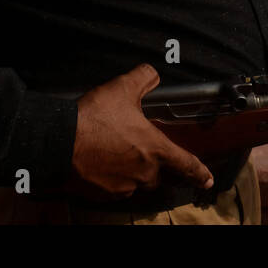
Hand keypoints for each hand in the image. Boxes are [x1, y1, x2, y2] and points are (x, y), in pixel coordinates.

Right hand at [68, 64, 214, 200]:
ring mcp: (125, 186)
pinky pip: (117, 187)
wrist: (61, 142)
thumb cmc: (94, 117)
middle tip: (143, 150)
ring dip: (134, 170)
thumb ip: (143, 78)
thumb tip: (152, 74)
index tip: (207, 178)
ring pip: (138, 181)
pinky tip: (103, 161)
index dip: (199, 171)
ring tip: (118, 152)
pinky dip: (114, 176)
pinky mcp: (105, 193)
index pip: (186, 163)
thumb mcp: (122, 88)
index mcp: (155, 149)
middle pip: (160, 173)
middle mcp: (144, 172)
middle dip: (155, 163)